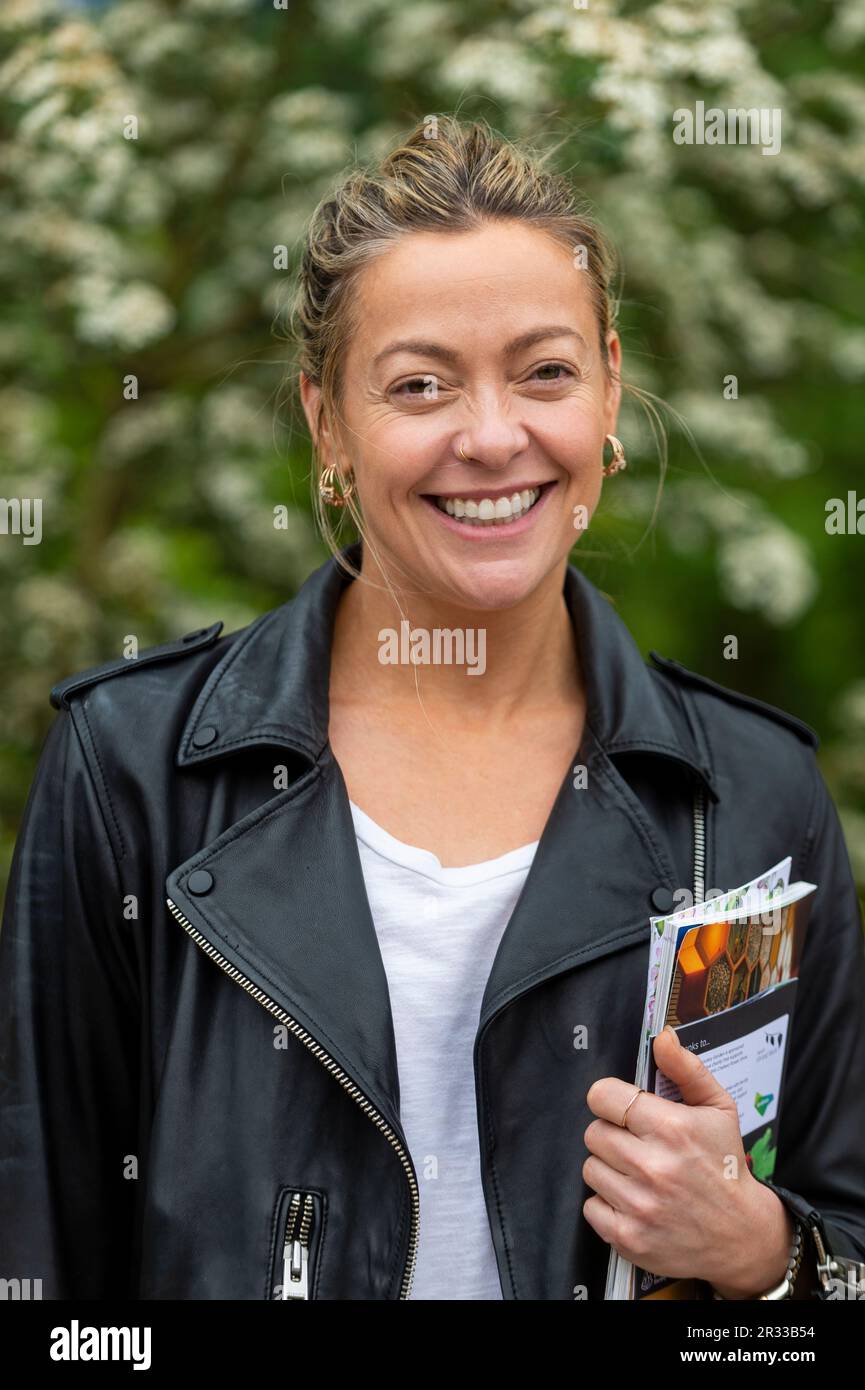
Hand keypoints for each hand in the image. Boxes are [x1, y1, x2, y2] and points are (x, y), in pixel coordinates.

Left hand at [582, 1025, 793, 1294]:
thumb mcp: (718, 1109)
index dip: (611, 1100)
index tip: (625, 1110)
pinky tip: (635, 1201)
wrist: (741, 1236)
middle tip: (637, 1145)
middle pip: (593, 1133)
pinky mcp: (629, 1237)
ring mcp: (639, 1205)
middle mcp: (652, 1166)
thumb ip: (686, 1068)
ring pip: (590, 1169)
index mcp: (671, 1128)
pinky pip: (591, 1207)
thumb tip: (662, 1037)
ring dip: (610, 1169)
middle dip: (612, 1135)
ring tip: (639, 1174)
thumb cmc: (725, 1164)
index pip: (602, 1096)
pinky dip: (608, 1204)